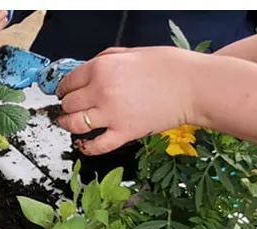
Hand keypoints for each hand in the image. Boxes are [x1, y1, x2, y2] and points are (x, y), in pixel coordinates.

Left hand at [56, 46, 202, 155]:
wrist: (193, 86)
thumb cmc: (169, 67)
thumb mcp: (132, 52)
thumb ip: (107, 59)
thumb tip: (90, 68)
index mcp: (102, 67)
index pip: (69, 81)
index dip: (63, 88)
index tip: (63, 93)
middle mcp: (102, 90)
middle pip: (69, 103)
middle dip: (67, 106)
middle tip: (70, 108)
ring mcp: (111, 114)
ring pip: (74, 124)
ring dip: (68, 125)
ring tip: (69, 124)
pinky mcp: (124, 133)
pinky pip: (96, 146)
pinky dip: (86, 147)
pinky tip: (84, 144)